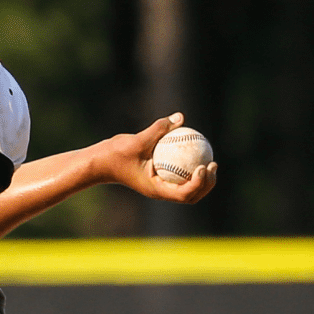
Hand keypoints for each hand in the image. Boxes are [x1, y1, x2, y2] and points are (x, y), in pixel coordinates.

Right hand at [100, 113, 217, 204]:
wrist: (101, 163)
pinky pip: (181, 176)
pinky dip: (191, 169)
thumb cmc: (116, 154)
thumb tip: (180, 117)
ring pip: (188, 189)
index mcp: (157, 189)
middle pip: (192, 196)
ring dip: (202, 180)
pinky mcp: (160, 179)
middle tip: (213, 164)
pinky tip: (197, 152)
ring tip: (211, 162)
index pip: (184, 193)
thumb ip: (159, 129)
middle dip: (207, 184)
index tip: (203, 166)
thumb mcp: (137, 140)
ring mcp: (161, 187)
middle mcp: (161, 191)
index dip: (198, 183)